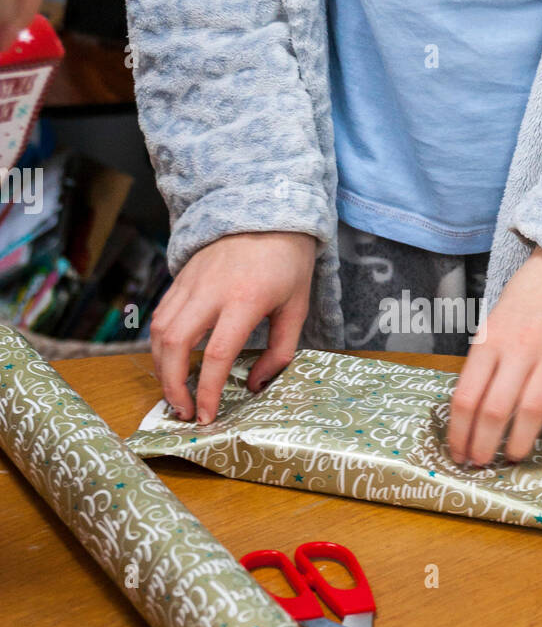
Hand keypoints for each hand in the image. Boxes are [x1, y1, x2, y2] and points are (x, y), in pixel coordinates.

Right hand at [150, 231, 316, 423]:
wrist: (267, 209)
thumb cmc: (288, 261)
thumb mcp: (297, 307)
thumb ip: (280, 351)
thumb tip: (255, 385)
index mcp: (245, 300)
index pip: (217, 355)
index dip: (208, 391)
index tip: (206, 416)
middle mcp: (210, 291)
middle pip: (175, 345)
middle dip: (172, 385)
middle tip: (182, 411)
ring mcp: (190, 282)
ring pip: (159, 331)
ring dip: (161, 367)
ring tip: (175, 392)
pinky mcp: (180, 277)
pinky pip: (160, 315)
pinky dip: (160, 344)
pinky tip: (171, 362)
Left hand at [447, 247, 541, 464]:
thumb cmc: (525, 300)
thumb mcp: (492, 325)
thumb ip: (483, 364)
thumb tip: (470, 411)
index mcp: (490, 341)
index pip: (466, 397)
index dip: (459, 432)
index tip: (457, 451)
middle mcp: (520, 349)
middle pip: (495, 410)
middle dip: (484, 445)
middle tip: (481, 463)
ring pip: (533, 411)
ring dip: (520, 443)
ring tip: (513, 456)